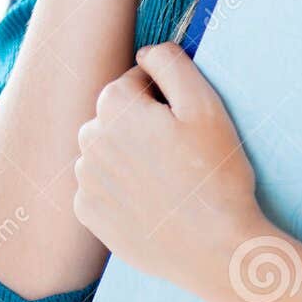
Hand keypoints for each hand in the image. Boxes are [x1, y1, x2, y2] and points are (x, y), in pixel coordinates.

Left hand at [72, 42, 264, 297]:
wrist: (215, 250)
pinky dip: (120, 190)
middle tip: (181, 153)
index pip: (133, 82)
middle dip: (141, 125)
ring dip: (129, 156)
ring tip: (168, 179)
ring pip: (106, 151)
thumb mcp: (204, 104)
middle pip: (116, 116)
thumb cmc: (216, 174)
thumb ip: (171, 63)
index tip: (186, 123)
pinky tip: (151, 203)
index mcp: (114, 107)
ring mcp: (85, 180)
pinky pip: (99, 187)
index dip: (164, 98)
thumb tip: (146, 51)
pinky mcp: (88, 214)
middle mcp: (89, 140)